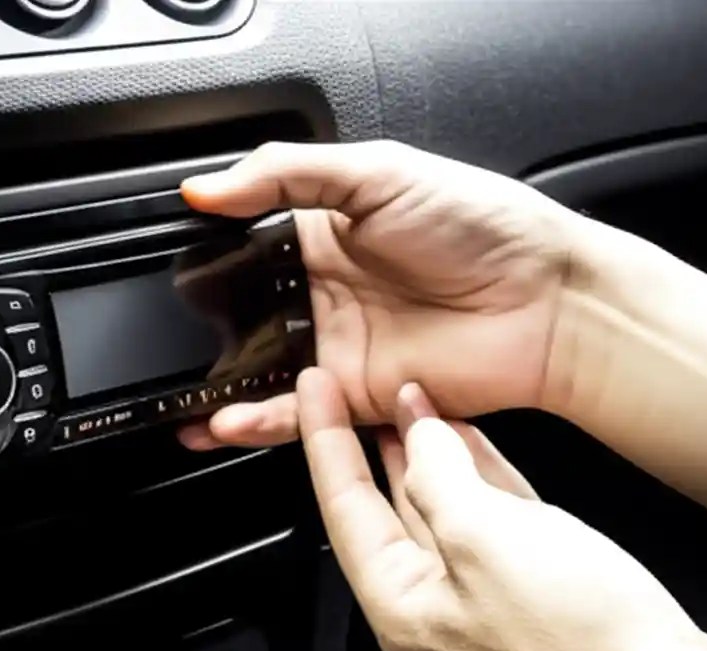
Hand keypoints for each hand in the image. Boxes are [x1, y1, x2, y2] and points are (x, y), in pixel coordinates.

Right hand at [178, 140, 580, 449]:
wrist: (549, 300)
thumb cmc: (480, 223)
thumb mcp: (377, 171)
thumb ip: (286, 174)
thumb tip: (207, 187)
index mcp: (321, 234)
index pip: (243, 249)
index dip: (204, 261)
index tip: (163, 270)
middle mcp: (322, 294)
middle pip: (241, 317)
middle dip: (197, 335)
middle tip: (157, 342)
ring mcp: (337, 348)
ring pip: (260, 372)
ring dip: (215, 388)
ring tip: (173, 395)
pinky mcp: (358, 396)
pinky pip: (298, 416)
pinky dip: (257, 423)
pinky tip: (223, 421)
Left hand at [295, 368, 706, 650]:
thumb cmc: (579, 640)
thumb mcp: (484, 538)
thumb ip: (437, 479)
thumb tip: (418, 434)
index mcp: (401, 603)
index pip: (342, 504)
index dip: (325, 438)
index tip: (315, 388)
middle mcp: (433, 605)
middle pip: (385, 504)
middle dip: (371, 440)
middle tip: (358, 385)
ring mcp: (483, 599)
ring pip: (440, 506)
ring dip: (426, 451)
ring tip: (413, 399)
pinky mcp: (532, 591)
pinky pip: (489, 518)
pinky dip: (478, 476)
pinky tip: (474, 444)